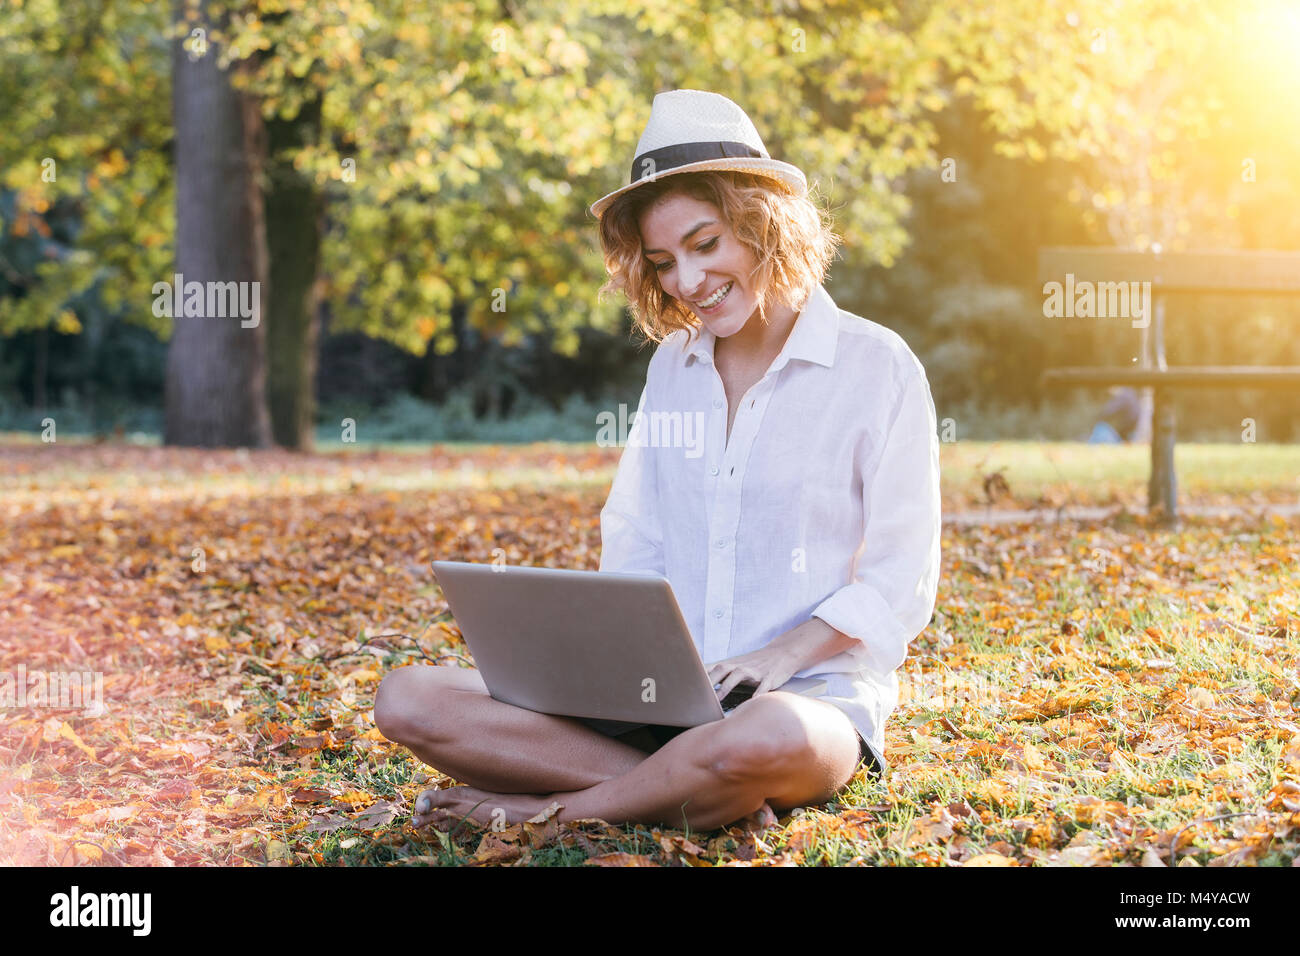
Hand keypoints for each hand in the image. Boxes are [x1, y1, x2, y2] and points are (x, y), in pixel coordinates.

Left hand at [706, 618, 858, 699]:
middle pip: (720, 669)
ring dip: (726, 686)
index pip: (710, 668)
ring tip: (717, 699)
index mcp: (731, 665)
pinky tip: (752, 703)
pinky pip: (762, 687)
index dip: (696, 675)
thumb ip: (718, 675)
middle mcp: (740, 666)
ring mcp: (755, 671)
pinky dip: (757, 694)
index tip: (684, 685)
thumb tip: (697, 686)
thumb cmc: (754, 664)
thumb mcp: (735, 667)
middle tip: (696, 694)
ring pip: (738, 676)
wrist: (782, 654)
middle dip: (707, 680)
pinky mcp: (769, 678)